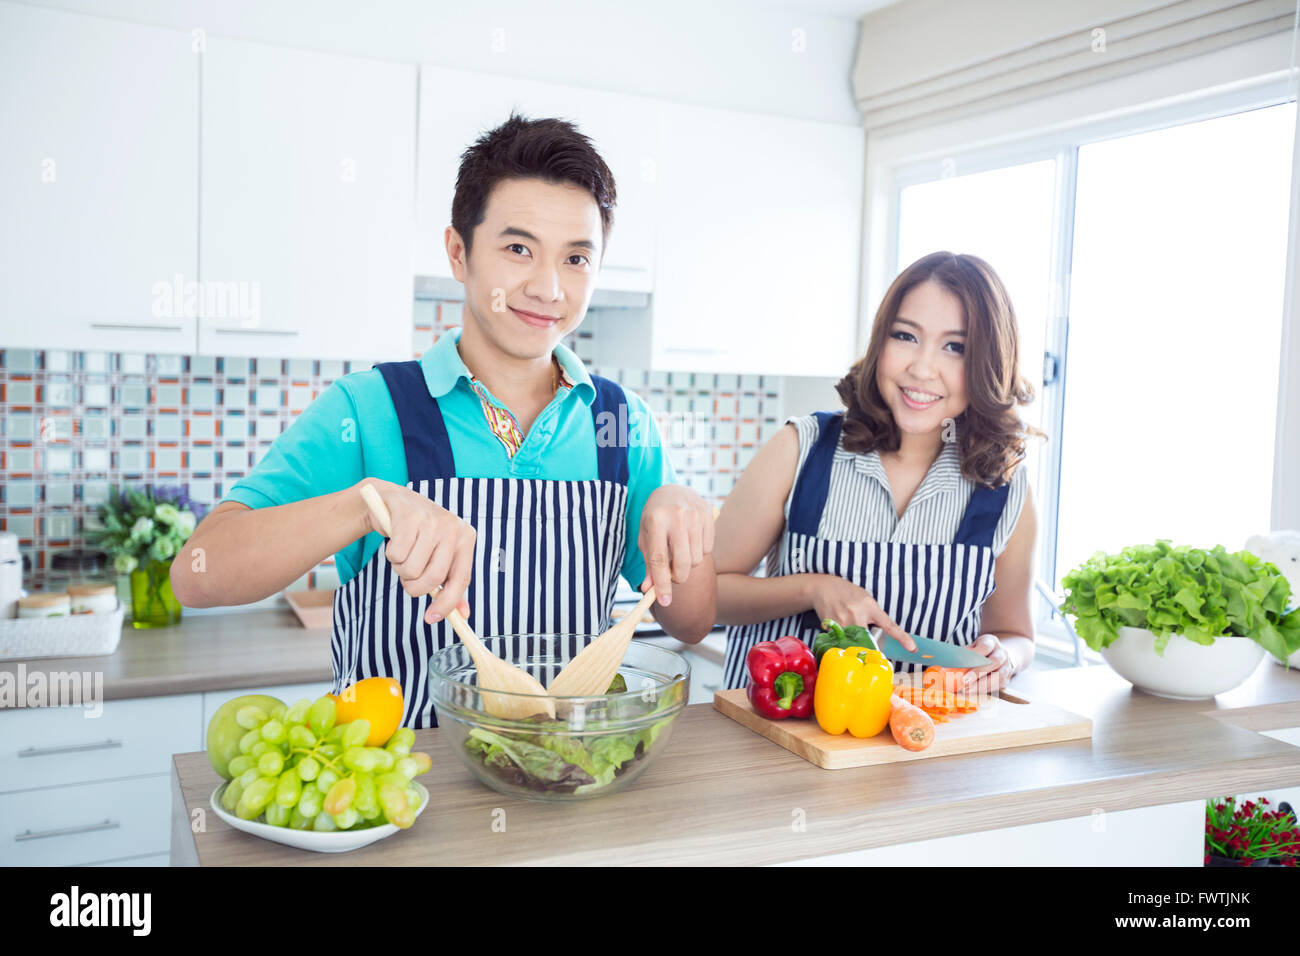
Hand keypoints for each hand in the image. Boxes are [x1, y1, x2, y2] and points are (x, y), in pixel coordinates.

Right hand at [363, 480, 474, 624]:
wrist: (395, 502)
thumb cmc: (420, 535)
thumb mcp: (440, 556)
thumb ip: (451, 585)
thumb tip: (463, 616)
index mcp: (466, 538)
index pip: (461, 580)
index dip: (446, 604)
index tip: (430, 619)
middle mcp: (453, 528)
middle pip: (433, 578)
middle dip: (414, 586)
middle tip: (408, 577)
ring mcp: (432, 520)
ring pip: (411, 569)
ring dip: (400, 569)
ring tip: (403, 553)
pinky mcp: (409, 516)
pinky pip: (396, 555)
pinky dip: (391, 554)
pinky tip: (395, 540)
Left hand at [638, 485, 714, 606]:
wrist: (672, 491)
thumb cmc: (655, 519)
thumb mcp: (645, 538)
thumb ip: (648, 564)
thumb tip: (648, 590)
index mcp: (655, 520)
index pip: (659, 559)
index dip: (661, 583)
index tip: (664, 601)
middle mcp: (676, 516)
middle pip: (682, 564)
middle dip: (677, 577)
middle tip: (672, 574)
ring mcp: (695, 514)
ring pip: (696, 559)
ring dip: (687, 563)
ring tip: (679, 551)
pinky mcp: (708, 514)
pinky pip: (707, 549)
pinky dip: (698, 552)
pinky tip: (690, 540)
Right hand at [809, 575, 916, 651]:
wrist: (824, 588)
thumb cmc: (848, 593)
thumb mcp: (865, 599)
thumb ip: (873, 615)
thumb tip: (881, 635)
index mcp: (870, 606)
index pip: (889, 625)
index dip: (902, 637)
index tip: (912, 648)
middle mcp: (857, 614)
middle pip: (869, 641)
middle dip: (869, 644)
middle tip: (863, 638)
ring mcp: (843, 621)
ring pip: (854, 642)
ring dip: (853, 640)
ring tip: (847, 624)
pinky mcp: (831, 626)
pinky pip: (841, 640)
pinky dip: (841, 637)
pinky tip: (837, 622)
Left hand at [962, 633, 1014, 694]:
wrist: (999, 656)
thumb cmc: (980, 652)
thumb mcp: (972, 648)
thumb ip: (962, 655)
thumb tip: (944, 668)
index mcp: (991, 642)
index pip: (985, 646)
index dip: (975, 655)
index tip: (962, 663)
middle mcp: (1002, 653)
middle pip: (993, 662)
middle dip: (977, 673)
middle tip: (964, 681)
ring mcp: (1007, 666)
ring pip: (998, 676)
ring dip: (982, 685)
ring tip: (967, 690)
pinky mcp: (1007, 679)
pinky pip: (998, 685)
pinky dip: (985, 690)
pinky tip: (974, 692)